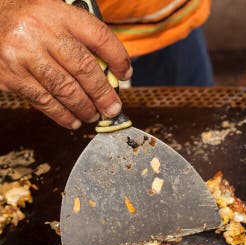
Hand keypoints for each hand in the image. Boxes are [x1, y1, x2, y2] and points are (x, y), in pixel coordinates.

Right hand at [0, 0, 131, 128]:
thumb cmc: (28, 19)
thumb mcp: (55, 14)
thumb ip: (80, 37)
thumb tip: (111, 71)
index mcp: (58, 13)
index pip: (99, 36)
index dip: (118, 59)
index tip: (125, 74)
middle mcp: (40, 32)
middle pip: (84, 68)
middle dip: (103, 94)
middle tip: (113, 108)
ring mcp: (23, 54)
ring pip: (65, 89)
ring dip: (84, 108)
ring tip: (95, 115)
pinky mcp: (10, 74)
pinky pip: (43, 100)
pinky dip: (62, 114)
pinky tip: (73, 120)